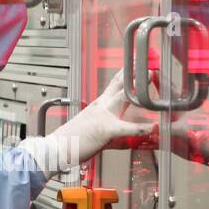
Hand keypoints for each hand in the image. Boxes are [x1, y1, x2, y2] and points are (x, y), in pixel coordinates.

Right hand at [22, 72, 153, 174]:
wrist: (57, 148)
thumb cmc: (73, 141)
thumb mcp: (93, 128)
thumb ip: (110, 126)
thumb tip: (123, 130)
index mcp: (99, 105)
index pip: (115, 84)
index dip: (126, 72)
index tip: (136, 63)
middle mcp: (101, 106)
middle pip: (120, 83)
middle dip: (134, 71)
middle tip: (147, 60)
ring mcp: (103, 116)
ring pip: (123, 97)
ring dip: (138, 87)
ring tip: (151, 77)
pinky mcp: (105, 130)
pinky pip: (126, 128)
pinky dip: (140, 128)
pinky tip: (151, 127)